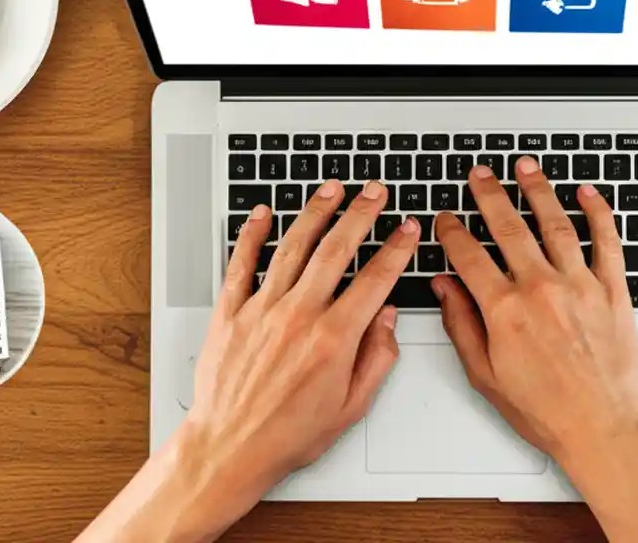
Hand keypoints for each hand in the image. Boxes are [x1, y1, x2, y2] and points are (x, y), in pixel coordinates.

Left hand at [187, 179, 418, 513]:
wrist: (230, 448)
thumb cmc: (288, 435)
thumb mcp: (352, 407)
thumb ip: (377, 359)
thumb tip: (388, 319)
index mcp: (334, 338)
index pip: (376, 279)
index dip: (396, 248)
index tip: (407, 228)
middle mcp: (299, 315)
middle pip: (337, 249)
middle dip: (361, 214)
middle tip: (374, 192)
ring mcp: (262, 309)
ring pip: (293, 247)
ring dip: (315, 213)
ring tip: (331, 190)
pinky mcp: (231, 313)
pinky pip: (242, 263)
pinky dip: (252, 234)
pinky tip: (262, 214)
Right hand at [433, 157, 637, 469]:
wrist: (603, 427)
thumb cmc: (547, 410)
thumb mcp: (485, 375)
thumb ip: (461, 325)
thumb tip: (444, 288)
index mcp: (504, 310)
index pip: (469, 255)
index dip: (452, 231)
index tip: (446, 219)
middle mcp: (541, 289)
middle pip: (508, 227)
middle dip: (489, 195)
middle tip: (480, 175)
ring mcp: (579, 285)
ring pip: (555, 223)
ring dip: (537, 190)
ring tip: (525, 168)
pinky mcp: (612, 290)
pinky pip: (606, 241)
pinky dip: (597, 213)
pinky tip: (587, 194)